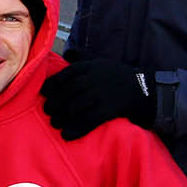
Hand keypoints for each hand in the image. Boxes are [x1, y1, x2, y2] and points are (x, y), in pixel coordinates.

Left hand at [40, 59, 155, 140]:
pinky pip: (88, 120)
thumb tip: (67, 52)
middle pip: (67, 92)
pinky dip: (76, 129)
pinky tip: (67, 135)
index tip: (44, 93)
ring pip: (74, 107)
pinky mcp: (108, 110)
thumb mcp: (99, 61)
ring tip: (55, 123)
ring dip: (61, 117)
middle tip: (48, 110)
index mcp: (89, 67)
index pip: (64, 75)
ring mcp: (101, 95)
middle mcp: (93, 80)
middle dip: (54, 103)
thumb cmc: (115, 75)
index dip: (52, 85)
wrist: (142, 88)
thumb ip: (82, 56)